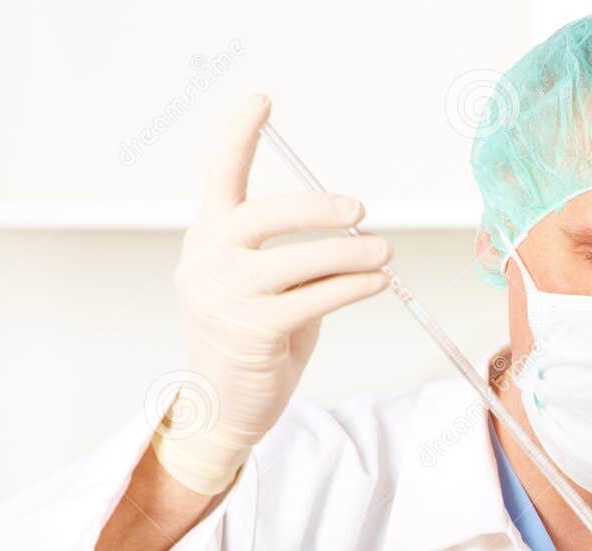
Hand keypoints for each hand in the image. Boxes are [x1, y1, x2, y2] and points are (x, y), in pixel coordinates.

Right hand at [156, 93, 392, 494]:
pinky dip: (351, 286)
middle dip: (318, 208)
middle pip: (265, 214)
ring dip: (350, 253)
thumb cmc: (251, 343)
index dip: (240, 137)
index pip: (220, 177)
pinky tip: (376, 281)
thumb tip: (350, 236)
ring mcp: (225, 295)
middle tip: (358, 208)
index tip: (262, 101)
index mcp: (208, 239)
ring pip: (298, 260)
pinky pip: (314, 298)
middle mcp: (208, 260)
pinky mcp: (252, 330)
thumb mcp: (264, 289)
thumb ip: (290, 258)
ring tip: (384, 251)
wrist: (223, 407)